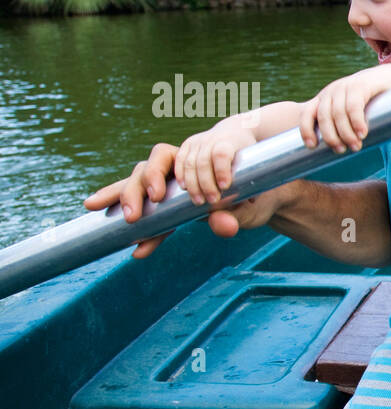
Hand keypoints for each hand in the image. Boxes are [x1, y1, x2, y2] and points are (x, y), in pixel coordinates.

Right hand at [84, 142, 291, 258]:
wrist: (264, 202)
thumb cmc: (258, 196)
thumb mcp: (250, 204)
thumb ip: (235, 213)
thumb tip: (224, 225)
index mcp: (194, 162)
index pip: (164, 157)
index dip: (155, 174)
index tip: (156, 196)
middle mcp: (178, 174)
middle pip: (143, 173)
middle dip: (132, 192)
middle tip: (133, 217)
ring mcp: (172, 193)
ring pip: (139, 192)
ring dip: (122, 203)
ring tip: (108, 216)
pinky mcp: (173, 213)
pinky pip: (153, 221)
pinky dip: (145, 235)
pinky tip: (138, 251)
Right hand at [175, 123, 257, 204]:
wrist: (234, 130)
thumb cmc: (246, 151)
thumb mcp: (253, 159)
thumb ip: (253, 179)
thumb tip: (250, 200)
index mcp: (229, 141)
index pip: (222, 154)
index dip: (221, 170)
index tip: (224, 187)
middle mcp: (211, 139)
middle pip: (203, 162)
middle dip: (206, 184)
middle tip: (213, 201)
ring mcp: (197, 141)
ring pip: (190, 163)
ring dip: (193, 184)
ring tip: (199, 201)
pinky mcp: (187, 144)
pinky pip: (180, 160)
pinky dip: (181, 175)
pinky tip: (184, 188)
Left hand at [301, 65, 390, 152]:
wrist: (390, 78)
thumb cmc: (371, 101)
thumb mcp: (350, 109)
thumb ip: (341, 124)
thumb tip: (336, 150)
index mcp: (325, 98)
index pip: (307, 113)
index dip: (306, 130)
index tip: (312, 146)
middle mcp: (332, 90)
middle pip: (324, 116)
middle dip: (331, 137)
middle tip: (341, 150)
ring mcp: (346, 86)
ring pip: (338, 113)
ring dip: (346, 134)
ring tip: (355, 146)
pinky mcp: (361, 85)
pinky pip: (353, 106)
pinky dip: (356, 122)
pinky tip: (362, 133)